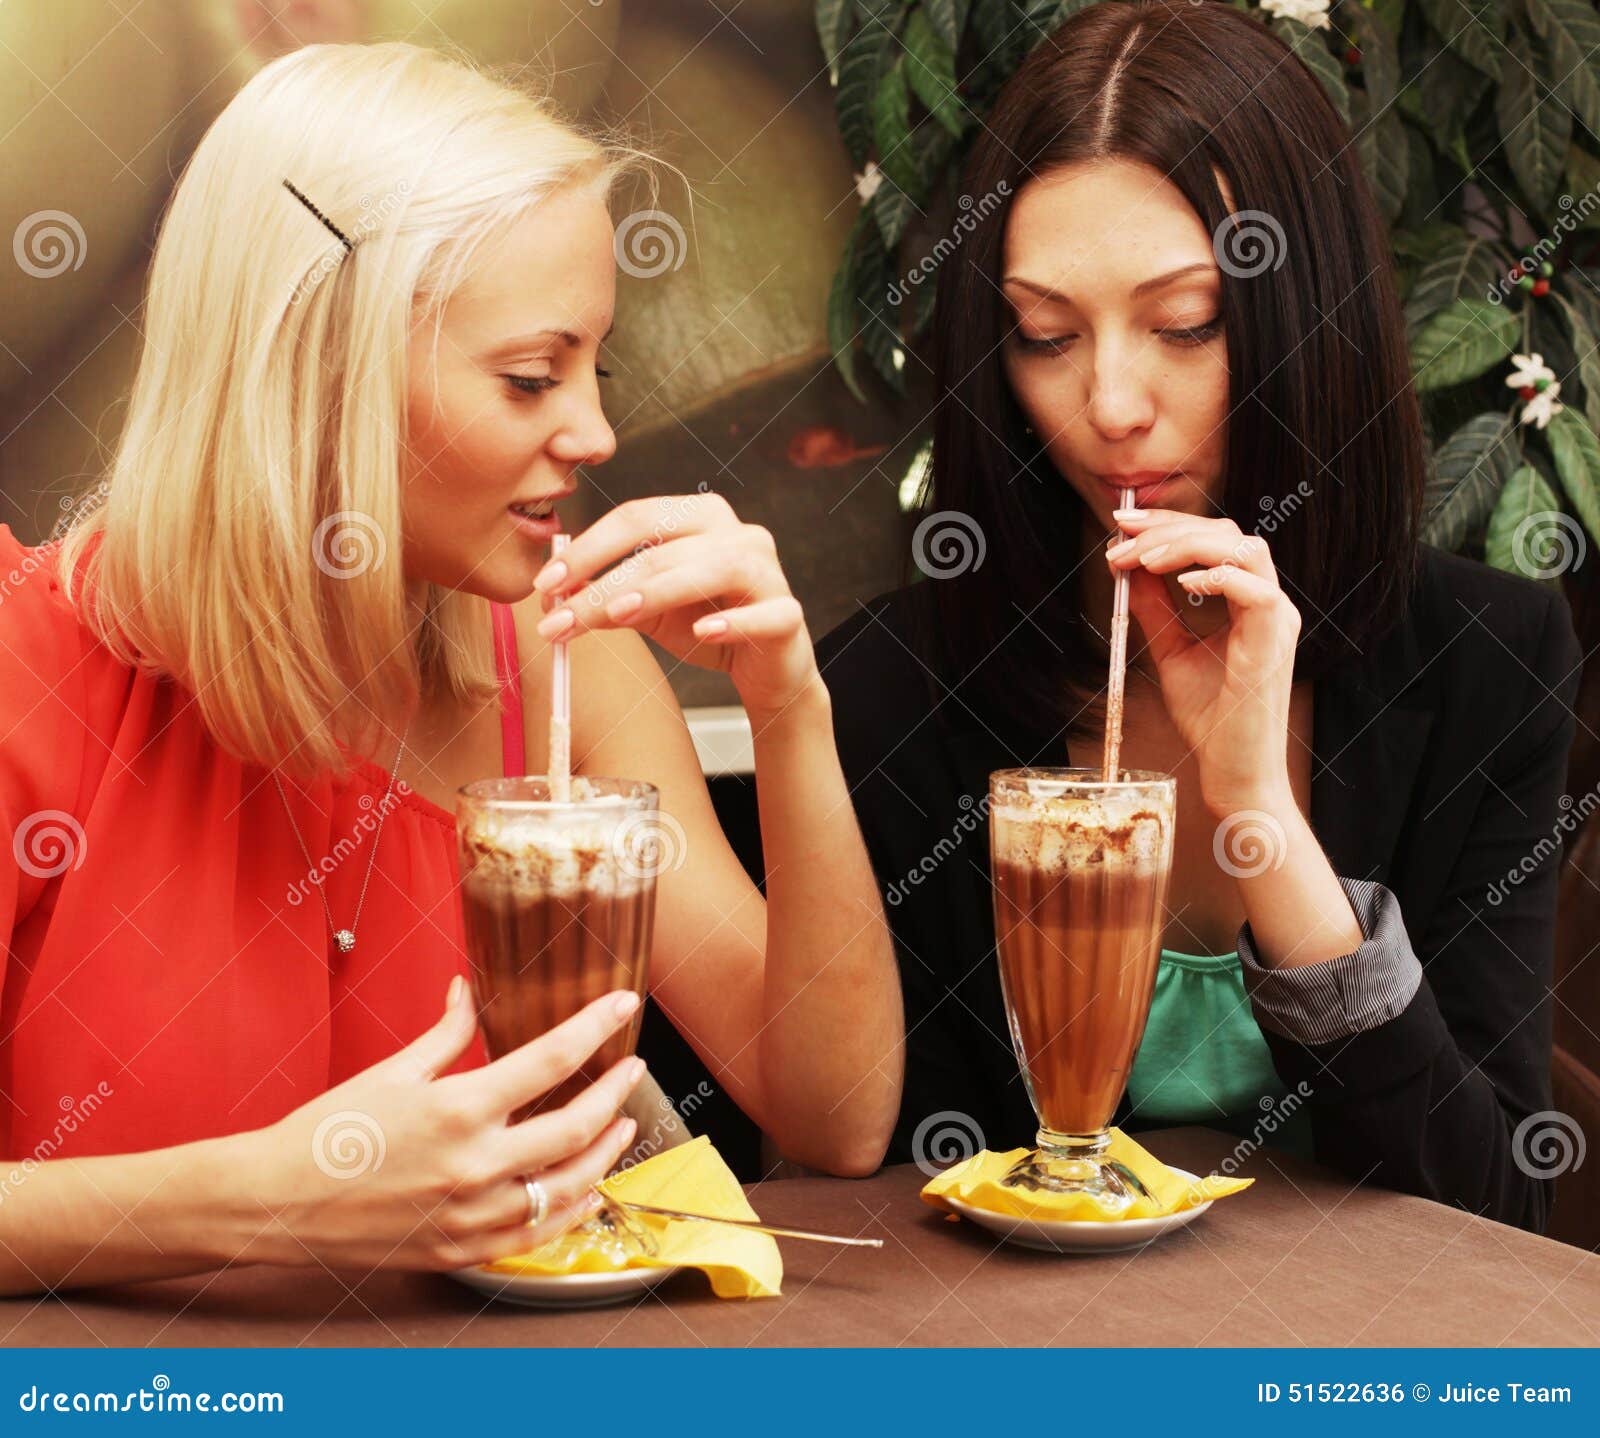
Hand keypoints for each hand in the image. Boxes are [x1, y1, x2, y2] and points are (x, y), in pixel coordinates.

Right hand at [233, 981, 645, 1272]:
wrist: (275, 1205)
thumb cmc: (326, 1132)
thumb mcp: (391, 1071)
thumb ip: (446, 1033)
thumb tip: (467, 991)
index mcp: (458, 1109)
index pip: (551, 1059)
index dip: (595, 1026)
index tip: (623, 1004)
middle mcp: (474, 1165)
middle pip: (576, 1126)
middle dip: (614, 1092)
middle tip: (632, 1069)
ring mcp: (472, 1214)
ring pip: (568, 1186)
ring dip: (604, 1152)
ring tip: (620, 1126)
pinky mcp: (462, 1249)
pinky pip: (537, 1233)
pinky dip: (571, 1209)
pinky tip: (585, 1188)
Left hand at [532, 492, 819, 720]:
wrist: (764, 669)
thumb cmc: (707, 628)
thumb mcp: (648, 611)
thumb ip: (608, 597)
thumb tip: (554, 594)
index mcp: (700, 519)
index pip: (638, 517)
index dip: (589, 547)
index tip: (546, 584)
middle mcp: (738, 534)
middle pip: (665, 547)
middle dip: (605, 583)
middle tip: (561, 618)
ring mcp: (768, 572)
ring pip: (714, 568)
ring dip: (660, 590)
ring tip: (617, 614)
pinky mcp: (788, 615)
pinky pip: (764, 613)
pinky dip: (732, 621)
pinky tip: (703, 632)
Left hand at [1108, 507, 1300, 815]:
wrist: (1232, 769)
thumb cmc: (1210, 718)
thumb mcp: (1170, 651)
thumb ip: (1155, 610)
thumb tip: (1128, 570)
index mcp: (1247, 600)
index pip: (1213, 539)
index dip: (1168, 524)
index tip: (1121, 527)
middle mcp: (1267, 600)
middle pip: (1227, 532)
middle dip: (1169, 525)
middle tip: (1120, 535)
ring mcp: (1276, 617)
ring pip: (1243, 548)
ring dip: (1186, 545)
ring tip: (1143, 559)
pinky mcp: (1275, 639)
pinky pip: (1255, 589)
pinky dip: (1216, 578)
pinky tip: (1180, 585)